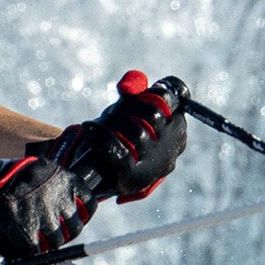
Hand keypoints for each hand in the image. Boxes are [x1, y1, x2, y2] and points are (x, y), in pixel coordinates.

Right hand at [0, 153, 96, 257]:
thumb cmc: (5, 186)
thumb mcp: (35, 176)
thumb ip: (55, 190)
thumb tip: (80, 213)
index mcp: (60, 175)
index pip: (88, 203)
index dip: (82, 217)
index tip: (73, 221)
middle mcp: (53, 192)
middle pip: (74, 227)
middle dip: (64, 235)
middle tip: (48, 235)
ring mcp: (38, 210)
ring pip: (56, 241)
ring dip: (44, 244)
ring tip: (31, 238)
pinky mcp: (23, 227)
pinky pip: (34, 249)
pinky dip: (26, 250)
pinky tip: (17, 241)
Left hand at [28, 71, 190, 202]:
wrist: (99, 174)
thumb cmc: (118, 137)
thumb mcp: (128, 112)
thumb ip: (133, 95)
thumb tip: (127, 87)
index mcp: (175, 132)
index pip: (174, 102)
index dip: (153, 92)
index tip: (134, 94)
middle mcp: (171, 150)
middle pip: (154, 114)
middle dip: (128, 107)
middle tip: (113, 110)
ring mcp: (154, 166)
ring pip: (137, 132)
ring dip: (112, 121)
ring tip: (98, 123)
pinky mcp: (133, 177)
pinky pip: (118, 151)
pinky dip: (100, 135)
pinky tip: (88, 127)